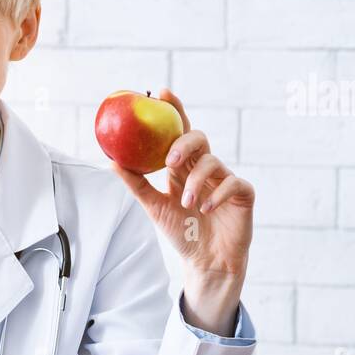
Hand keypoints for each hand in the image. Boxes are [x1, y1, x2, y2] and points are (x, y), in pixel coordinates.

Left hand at [108, 88, 254, 333]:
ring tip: (187, 203)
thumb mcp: (154, 206)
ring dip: (196, 182)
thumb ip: (137, 183)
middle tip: (169, 161)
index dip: (174, 111)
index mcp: (184, 167)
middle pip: (199, 139)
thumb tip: (112, 160)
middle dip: (184, 144)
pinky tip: (206, 208)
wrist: (205, 262)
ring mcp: (225, 180)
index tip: (161, 93)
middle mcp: (205, 169)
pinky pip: (233, 184)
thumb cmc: (181, 232)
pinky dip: (217, 194)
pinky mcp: (242, 195)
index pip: (179, 132)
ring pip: (213, 162)